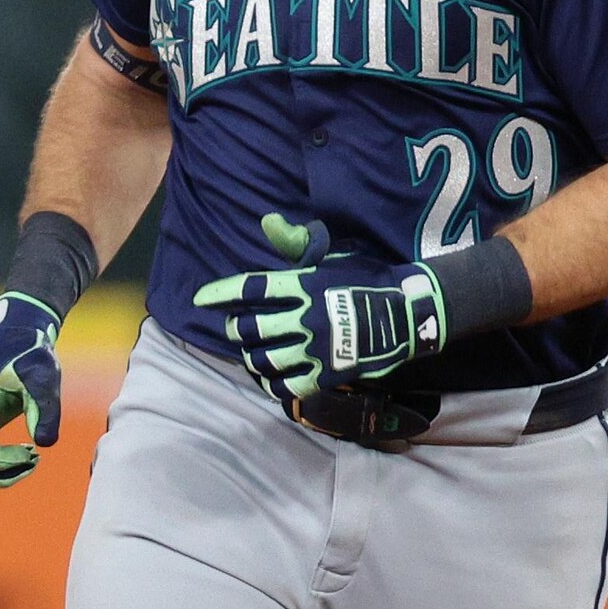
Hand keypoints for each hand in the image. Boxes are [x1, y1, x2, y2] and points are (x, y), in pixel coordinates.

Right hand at [0, 293, 65, 488]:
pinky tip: (24, 451)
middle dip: (2, 475)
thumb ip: (45, 411)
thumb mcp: (45, 379)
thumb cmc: (29, 356)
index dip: (5, 462)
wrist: (13, 337)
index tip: (33, 451)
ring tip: (30, 459)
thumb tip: (44, 444)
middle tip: (33, 461)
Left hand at [191, 213, 450, 400]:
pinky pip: (285, 386)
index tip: (201, 299)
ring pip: (263, 359)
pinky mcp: (326, 375)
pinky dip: (272, 383)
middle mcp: (305, 317)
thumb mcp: (331, 255)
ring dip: (252, 356)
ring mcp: (315, 349)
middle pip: (250, 327)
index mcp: (303, 284)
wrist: (406, 312)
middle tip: (239, 328)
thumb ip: (296, 244)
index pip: (250, 288)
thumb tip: (267, 222)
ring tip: (254, 352)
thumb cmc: (364, 278)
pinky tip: (271, 377)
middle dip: (237, 328)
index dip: (220, 294)